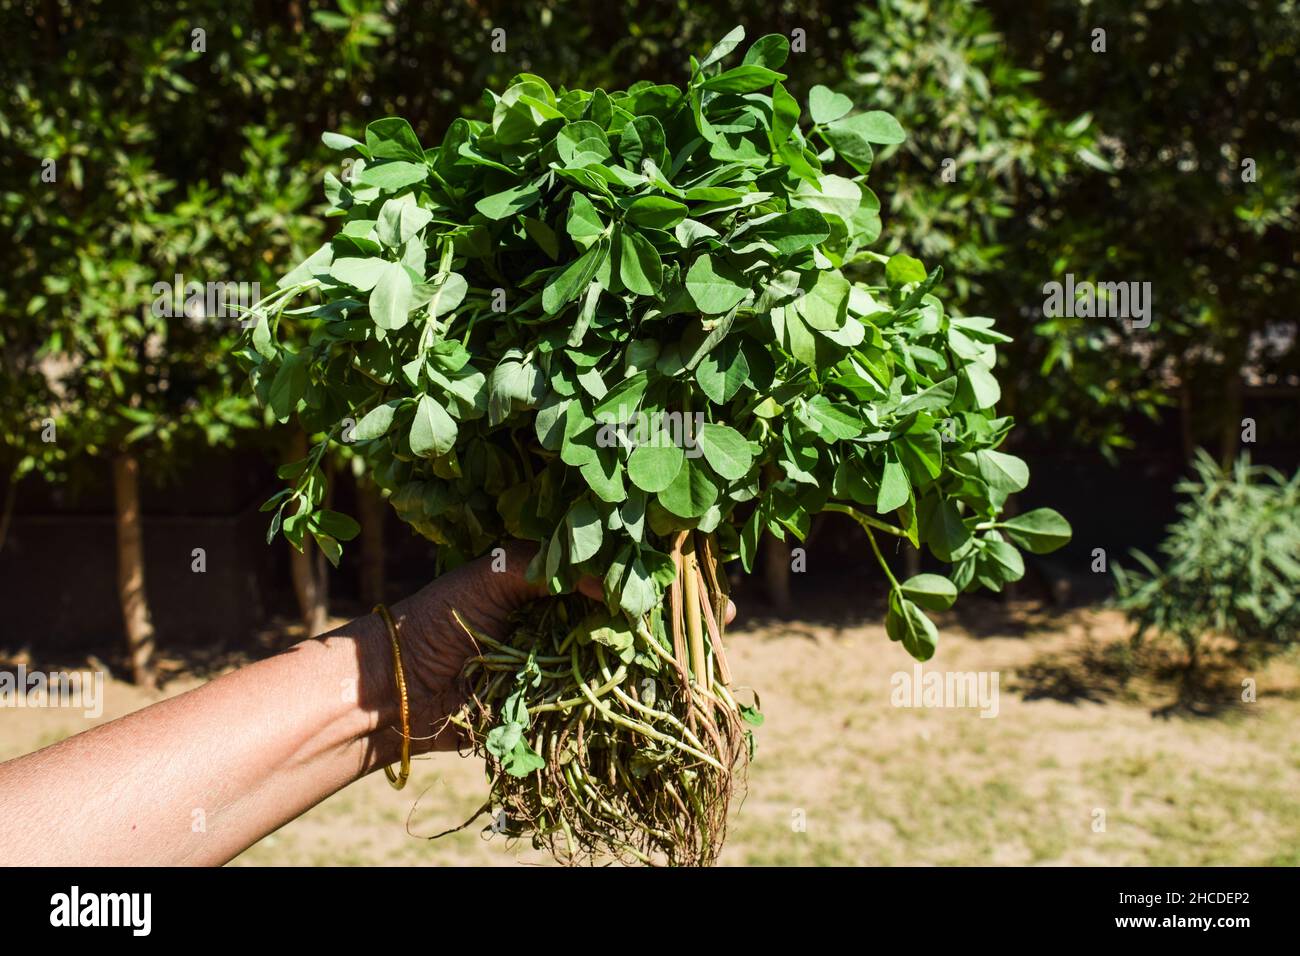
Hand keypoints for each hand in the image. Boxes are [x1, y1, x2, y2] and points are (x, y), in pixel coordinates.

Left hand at [380, 541, 734, 753]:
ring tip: (711, 649)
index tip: (696, 563)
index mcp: (551, 578)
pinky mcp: (555, 707)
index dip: (655, 565)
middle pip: (632, 612)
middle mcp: (564, 618)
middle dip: (676, 613)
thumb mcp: (495, 571)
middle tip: (721, 609)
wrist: (394, 689)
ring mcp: (563, 664)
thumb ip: (555, 566)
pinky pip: (604, 702)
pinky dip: (639, 699)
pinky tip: (674, 691)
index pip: (615, 564)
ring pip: (628, 657)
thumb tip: (619, 581)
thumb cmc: (438, 615)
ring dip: (669, 656)